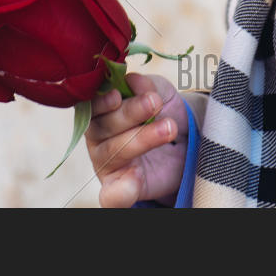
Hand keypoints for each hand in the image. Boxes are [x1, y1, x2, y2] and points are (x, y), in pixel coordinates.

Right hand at [87, 71, 189, 207]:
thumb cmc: (160, 111)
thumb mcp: (158, 90)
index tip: (119, 95)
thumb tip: (134, 80)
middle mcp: (99, 137)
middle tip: (156, 103)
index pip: (93, 105)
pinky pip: (112, 195)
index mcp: (101, 110)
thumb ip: (145, 84)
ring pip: (114, 152)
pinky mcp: (120, 187)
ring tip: (169, 128)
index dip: (103, 101)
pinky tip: (136, 178)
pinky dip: (121, 189)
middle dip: (131, 113)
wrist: (182, 142)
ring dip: (141, 139)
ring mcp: (108, 163)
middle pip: (104, 127)